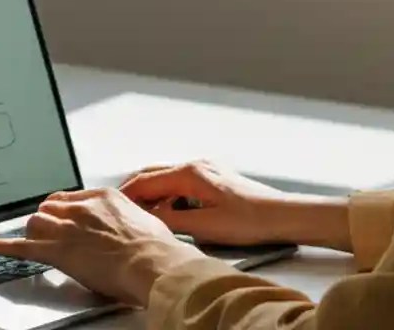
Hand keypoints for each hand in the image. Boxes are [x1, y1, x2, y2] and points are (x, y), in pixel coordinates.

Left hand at [0, 188, 204, 306]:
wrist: (152, 263)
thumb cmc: (155, 248)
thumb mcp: (143, 221)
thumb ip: (126, 219)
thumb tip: (128, 228)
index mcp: (103, 198)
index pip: (71, 198)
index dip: (64, 210)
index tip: (64, 217)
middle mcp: (81, 208)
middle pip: (49, 208)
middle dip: (48, 220)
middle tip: (50, 232)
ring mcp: (67, 228)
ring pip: (35, 223)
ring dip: (34, 232)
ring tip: (35, 241)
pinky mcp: (57, 251)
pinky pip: (23, 246)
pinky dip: (4, 246)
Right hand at [118, 160, 295, 246]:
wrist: (281, 215)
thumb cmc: (249, 220)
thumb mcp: (204, 226)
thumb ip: (171, 220)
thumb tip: (148, 218)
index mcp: (189, 174)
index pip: (145, 181)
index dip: (125, 196)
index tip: (111, 207)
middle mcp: (196, 166)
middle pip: (153, 175)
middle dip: (134, 192)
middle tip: (120, 210)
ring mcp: (206, 170)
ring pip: (167, 179)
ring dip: (152, 194)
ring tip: (142, 215)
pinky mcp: (215, 179)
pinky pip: (182, 183)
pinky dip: (168, 195)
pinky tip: (170, 213)